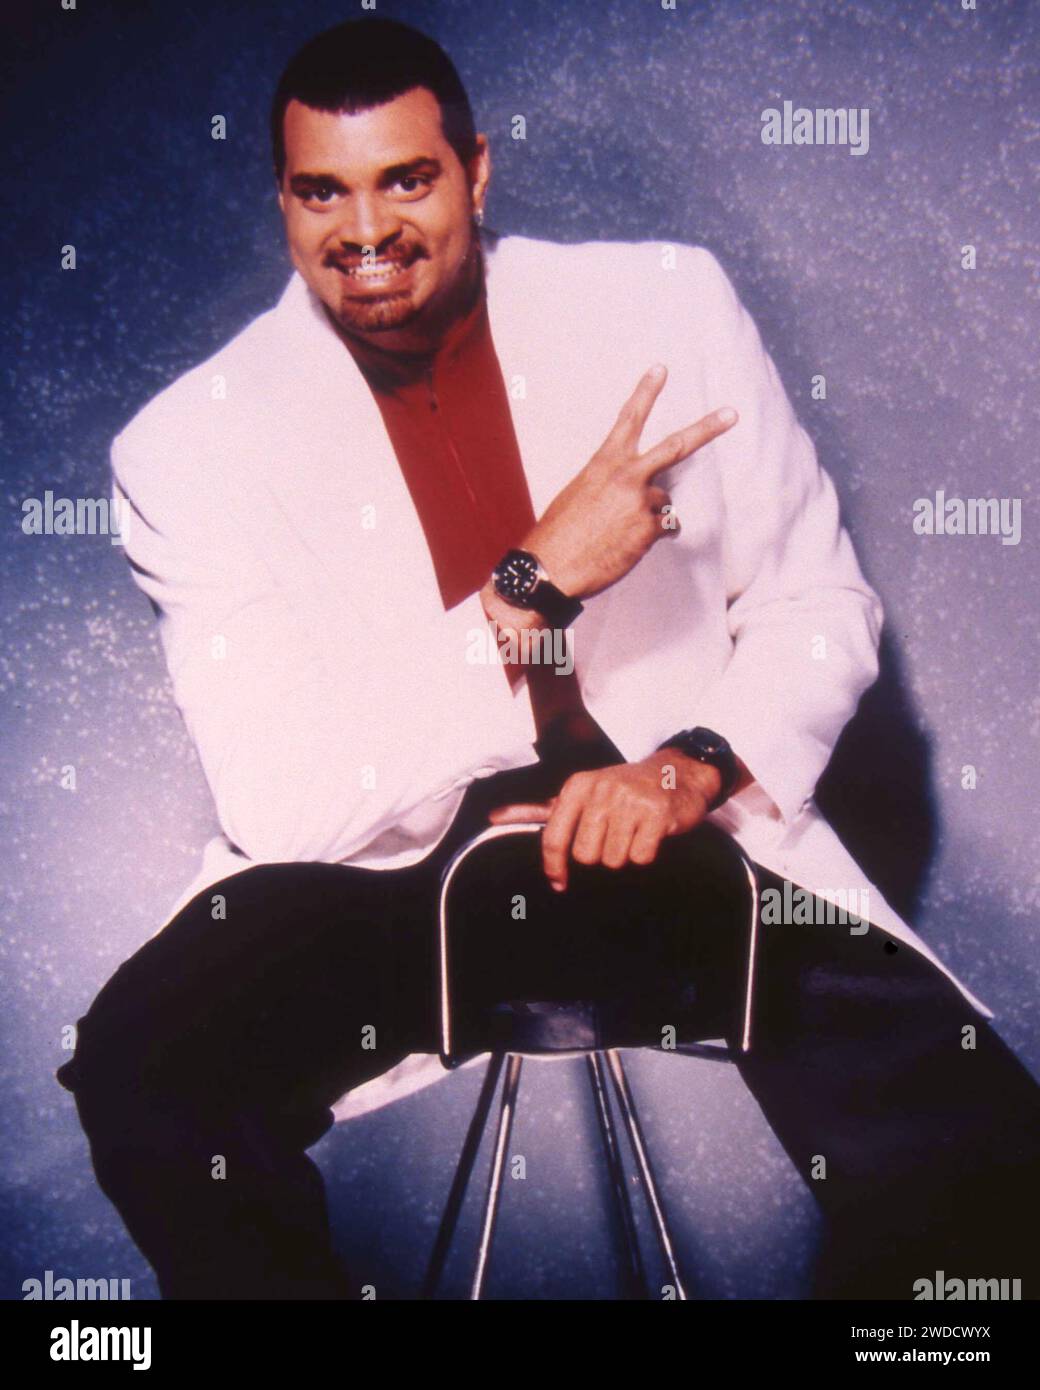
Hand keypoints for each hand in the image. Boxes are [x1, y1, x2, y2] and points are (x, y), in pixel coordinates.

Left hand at [487, 750, 722, 890]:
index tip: (558, 882)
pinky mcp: (657, 814)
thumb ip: (537, 808)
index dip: (554, 866)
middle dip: (599, 854)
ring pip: (612, 860)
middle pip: (585, 855)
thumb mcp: (579, 792)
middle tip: (613, 836)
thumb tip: (493, 816)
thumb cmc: (621, 789)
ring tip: (633, 832)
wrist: (676, 774)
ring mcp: (630, 801)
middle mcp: (601, 790)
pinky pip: (640, 858)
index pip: (554, 837)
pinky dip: (645, 854)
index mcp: (577, 786)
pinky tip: (650, 834)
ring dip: (623, 854)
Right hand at [520, 365, 736, 599]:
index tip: (661, 369)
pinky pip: (664, 529)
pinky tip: (626, 546)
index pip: (629, 419)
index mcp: (604, 462)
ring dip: (650, 517)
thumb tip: (631, 495)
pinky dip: (650, 538)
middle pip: (676, 446)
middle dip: (707, 429)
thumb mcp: (579, 494)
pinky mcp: (648, 529)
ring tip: (621, 533)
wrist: (550, 567)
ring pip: (664, 503)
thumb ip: (609, 484)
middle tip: (731, 414)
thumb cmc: (559, 533)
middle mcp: (627, 476)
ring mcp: (640, 502)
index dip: (646, 392)